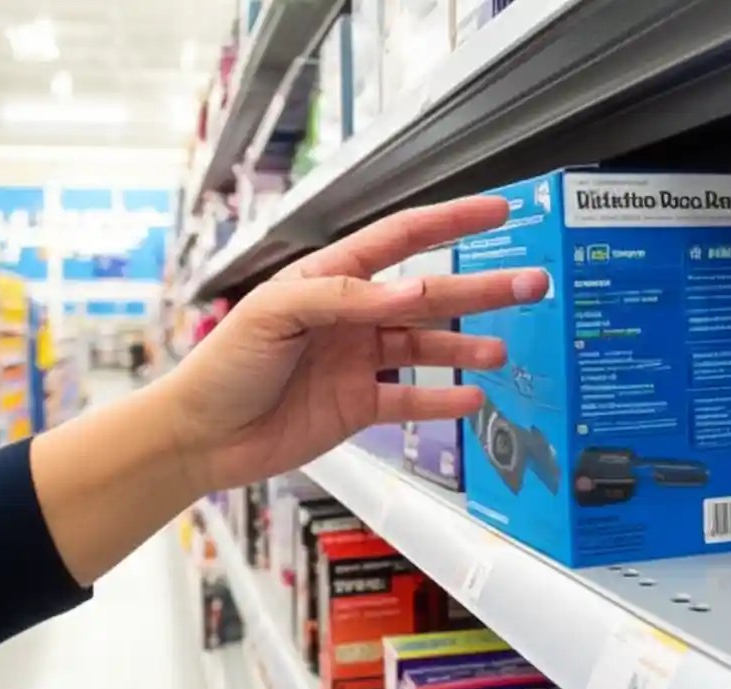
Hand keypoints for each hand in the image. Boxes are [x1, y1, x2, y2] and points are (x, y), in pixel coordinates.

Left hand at [162, 196, 547, 491]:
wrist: (201, 436)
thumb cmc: (223, 365)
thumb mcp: (274, 314)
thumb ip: (345, 298)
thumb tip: (413, 291)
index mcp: (330, 279)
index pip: (400, 238)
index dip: (450, 221)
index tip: (495, 211)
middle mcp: (351, 315)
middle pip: (428, 294)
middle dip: (481, 288)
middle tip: (530, 284)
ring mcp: (358, 360)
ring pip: (426, 346)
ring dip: (466, 348)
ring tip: (501, 352)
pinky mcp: (358, 404)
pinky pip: (410, 397)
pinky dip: (441, 399)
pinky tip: (471, 399)